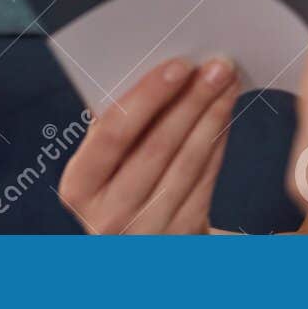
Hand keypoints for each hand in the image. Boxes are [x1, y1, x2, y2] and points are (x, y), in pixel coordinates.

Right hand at [58, 56, 239, 233]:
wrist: (141, 243)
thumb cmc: (119, 184)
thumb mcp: (102, 162)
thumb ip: (116, 124)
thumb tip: (156, 68)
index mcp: (79, 186)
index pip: (112, 134)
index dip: (147, 97)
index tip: (179, 65)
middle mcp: (108, 217)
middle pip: (157, 146)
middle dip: (191, 100)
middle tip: (217, 66)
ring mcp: (148, 232)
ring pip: (187, 162)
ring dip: (212, 115)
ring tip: (228, 82)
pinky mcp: (183, 238)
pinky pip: (205, 181)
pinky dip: (218, 142)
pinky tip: (225, 113)